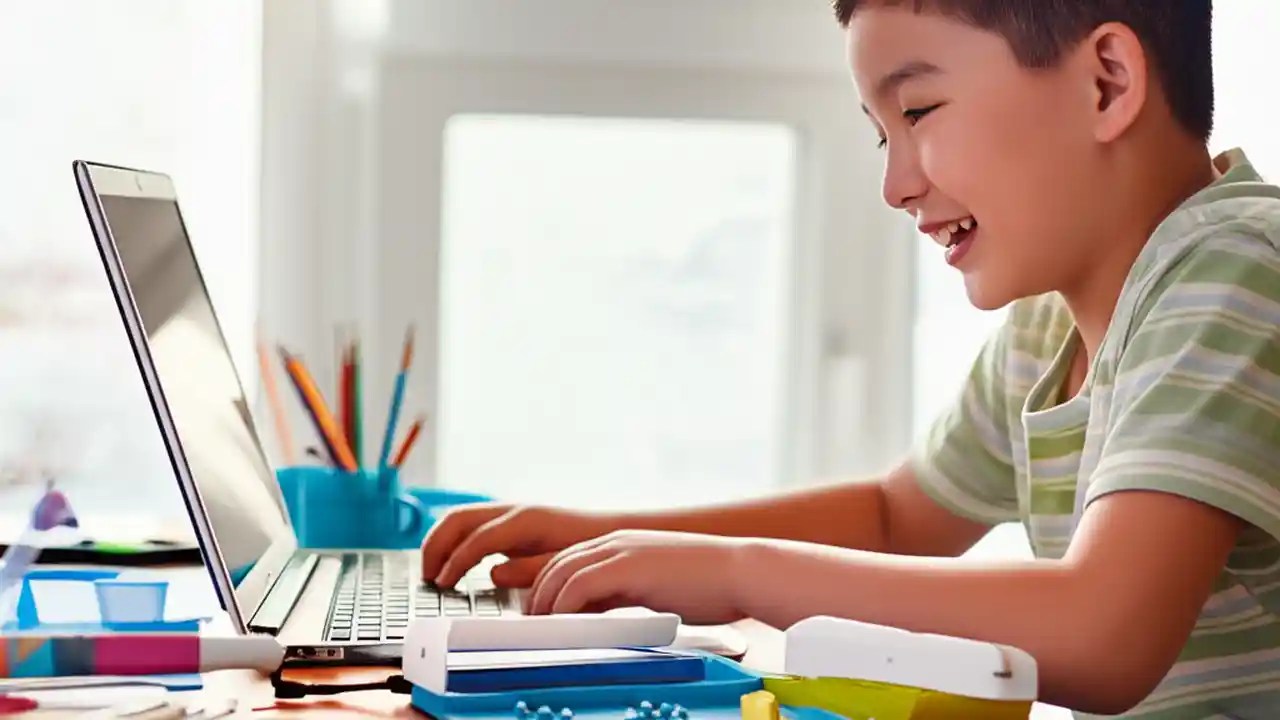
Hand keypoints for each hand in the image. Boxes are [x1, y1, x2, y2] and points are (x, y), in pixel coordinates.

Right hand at [421, 503, 622, 588]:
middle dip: (436, 545)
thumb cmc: (591, 549)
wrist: (613, 531)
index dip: (455, 562)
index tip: (442, 584)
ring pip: (460, 518)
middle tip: (427, 577)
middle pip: (458, 518)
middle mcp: (513, 511)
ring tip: (432, 572)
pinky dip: (454, 541)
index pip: (477, 538)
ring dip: (440, 542)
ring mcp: (510, 513)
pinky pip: (471, 525)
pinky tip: (453, 566)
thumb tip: (493, 574)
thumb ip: (529, 570)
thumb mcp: (563, 563)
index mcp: (525, 520)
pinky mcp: (510, 522)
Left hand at [525, 530, 750, 624]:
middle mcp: (616, 541)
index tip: (540, 613)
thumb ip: (622, 595)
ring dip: (545, 602)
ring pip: (561, 572)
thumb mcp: (652, 589)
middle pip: (556, 564)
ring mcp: (621, 549)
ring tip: (540, 629)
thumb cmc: (707, 585)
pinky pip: (580, 585)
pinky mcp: (629, 565)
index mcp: (622, 543)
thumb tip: (595, 616)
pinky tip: (563, 624)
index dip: (547, 586)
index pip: (568, 560)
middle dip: (538, 595)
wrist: (741, 571)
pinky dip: (564, 605)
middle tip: (531, 626)